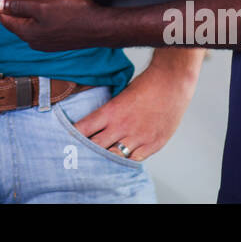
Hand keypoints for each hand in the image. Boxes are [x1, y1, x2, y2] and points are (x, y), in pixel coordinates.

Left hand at [0, 0, 109, 50]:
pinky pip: (46, 27)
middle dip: (22, 6)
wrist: (102, 26)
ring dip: (36, 11)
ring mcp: (47, 43)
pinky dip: (48, 17)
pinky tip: (58, 9)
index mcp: (27, 33)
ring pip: (33, 23)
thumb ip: (17, 5)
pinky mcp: (59, 40)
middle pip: (18, 20)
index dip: (7, 2)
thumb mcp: (43, 5)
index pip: (4, 18)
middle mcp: (35, 42)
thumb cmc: (75, 14)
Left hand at [72, 59, 199, 161]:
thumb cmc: (146, 84)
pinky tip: (123, 156)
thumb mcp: (120, 95)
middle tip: (81, 154)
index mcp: (111, 111)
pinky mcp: (154, 143)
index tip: (68, 140)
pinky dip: (128, 158)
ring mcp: (139, 137)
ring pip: (115, 156)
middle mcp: (123, 126)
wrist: (172, 81)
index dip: (74, 136)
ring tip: (100, 159)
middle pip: (96, 147)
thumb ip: (109, 113)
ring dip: (107, 157)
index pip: (84, 129)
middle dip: (87, 150)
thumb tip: (96, 125)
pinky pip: (135, 159)